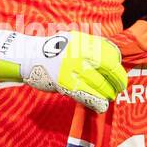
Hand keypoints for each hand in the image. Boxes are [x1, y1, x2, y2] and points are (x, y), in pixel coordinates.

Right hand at [0, 30, 126, 112]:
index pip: (110, 53)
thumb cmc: (52, 50)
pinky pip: (87, 95)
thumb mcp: (72, 41)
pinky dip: (97, 102)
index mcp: (83, 42)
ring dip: (108, 93)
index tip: (119, 72)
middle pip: (109, 68)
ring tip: (109, 97)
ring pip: (99, 84)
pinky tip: (101, 106)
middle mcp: (80, 53)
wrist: (27, 56)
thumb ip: (90, 48)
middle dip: (118, 80)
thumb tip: (111, 62)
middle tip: (119, 87)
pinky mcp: (65, 83)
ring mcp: (72, 69)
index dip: (118, 65)